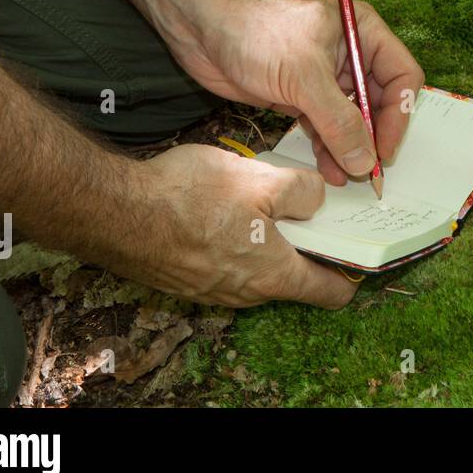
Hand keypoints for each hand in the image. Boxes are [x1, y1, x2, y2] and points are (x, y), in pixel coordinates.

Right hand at [115, 145, 358, 307]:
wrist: (114, 211)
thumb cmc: (188, 197)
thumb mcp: (262, 180)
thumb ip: (304, 192)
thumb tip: (318, 200)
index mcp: (274, 275)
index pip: (332, 293)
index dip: (352, 271)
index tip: (358, 246)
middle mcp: (246, 293)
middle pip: (295, 275)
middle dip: (307, 241)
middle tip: (309, 203)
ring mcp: (213, 289)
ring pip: (259, 265)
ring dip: (270, 236)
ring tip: (264, 196)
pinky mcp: (188, 277)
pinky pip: (228, 261)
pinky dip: (238, 238)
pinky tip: (226, 204)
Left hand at [174, 0, 423, 185]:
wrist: (200, 27)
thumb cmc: (254, 30)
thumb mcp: (304, 76)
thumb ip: (339, 121)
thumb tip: (365, 160)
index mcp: (362, 31)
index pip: (401, 76)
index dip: (399, 114)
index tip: (384, 148)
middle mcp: (349, 53)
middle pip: (379, 102)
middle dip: (373, 136)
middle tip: (368, 169)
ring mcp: (325, 77)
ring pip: (351, 120)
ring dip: (350, 148)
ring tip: (344, 175)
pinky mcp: (301, 96)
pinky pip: (325, 128)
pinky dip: (328, 148)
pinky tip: (328, 168)